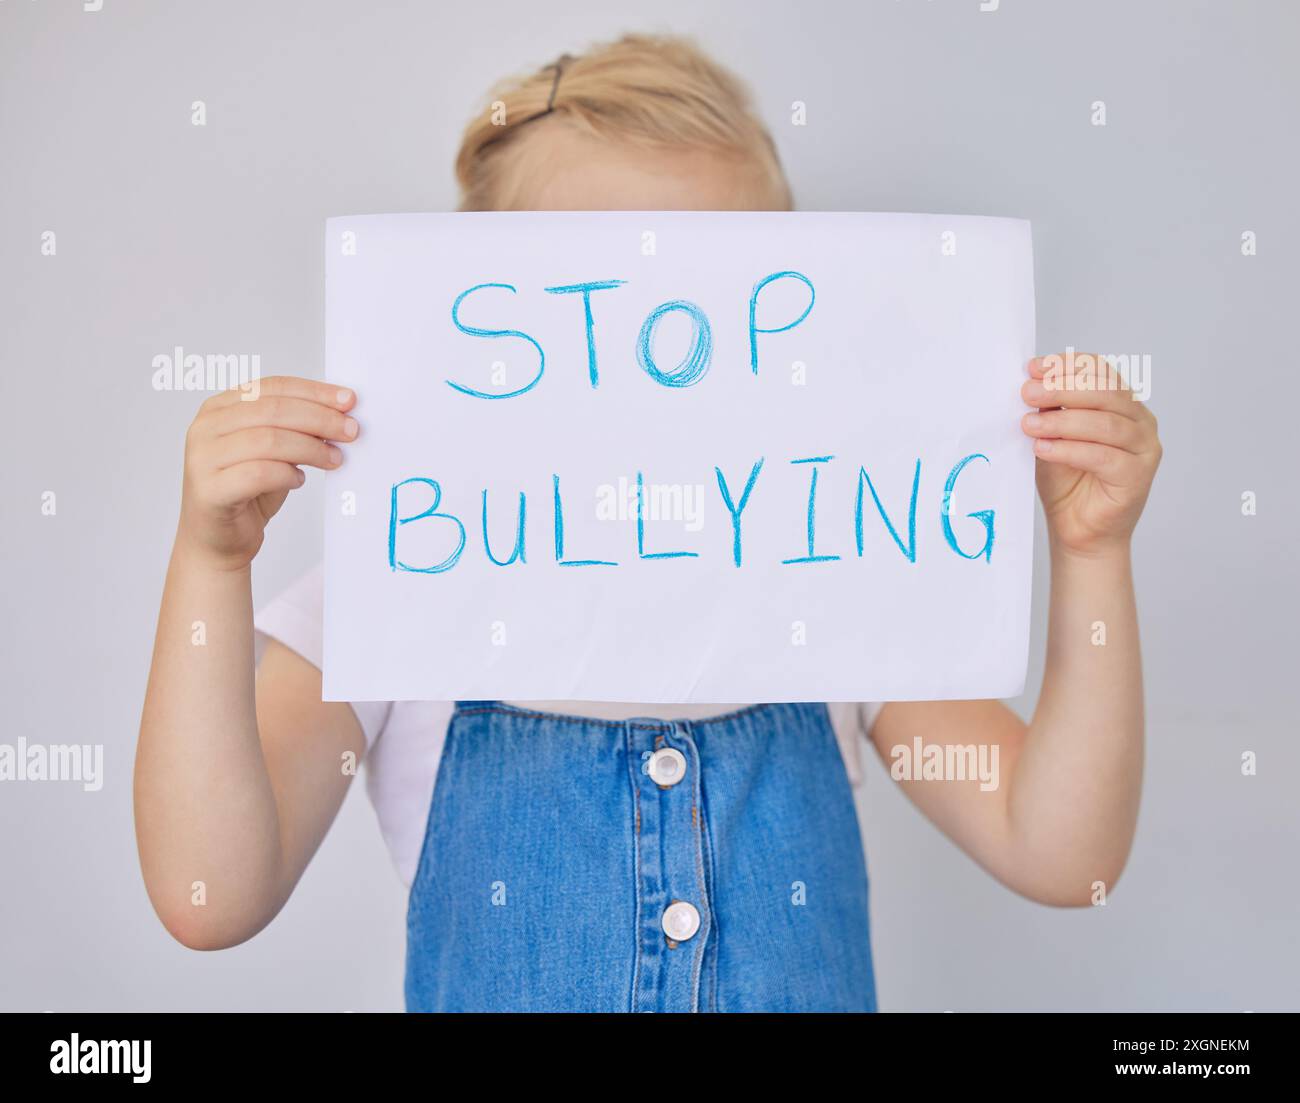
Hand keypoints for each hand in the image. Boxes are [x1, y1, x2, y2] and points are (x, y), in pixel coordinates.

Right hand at [177, 376, 358, 570]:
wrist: (218, 541)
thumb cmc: (248, 493)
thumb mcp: (274, 452)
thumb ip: (295, 429)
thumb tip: (340, 415)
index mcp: (220, 408)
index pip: (272, 387)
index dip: (314, 392)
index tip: (348, 401)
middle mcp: (206, 427)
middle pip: (273, 411)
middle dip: (319, 418)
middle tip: (350, 430)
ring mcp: (202, 458)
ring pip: (268, 440)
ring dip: (310, 448)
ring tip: (334, 459)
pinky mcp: (209, 490)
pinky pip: (258, 473)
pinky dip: (287, 475)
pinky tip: (300, 480)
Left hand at [1020, 353, 1160, 557]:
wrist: (1078, 531)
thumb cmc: (1067, 482)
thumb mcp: (1051, 436)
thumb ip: (1049, 411)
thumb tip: (1031, 384)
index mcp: (1121, 403)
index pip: (1100, 372)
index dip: (1067, 365)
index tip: (1033, 368)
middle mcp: (1139, 421)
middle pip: (1105, 393)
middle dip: (1063, 388)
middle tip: (1028, 392)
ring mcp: (1144, 448)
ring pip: (1105, 424)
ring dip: (1062, 421)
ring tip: (1029, 424)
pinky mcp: (1138, 476)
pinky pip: (1103, 456)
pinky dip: (1070, 450)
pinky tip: (1043, 448)